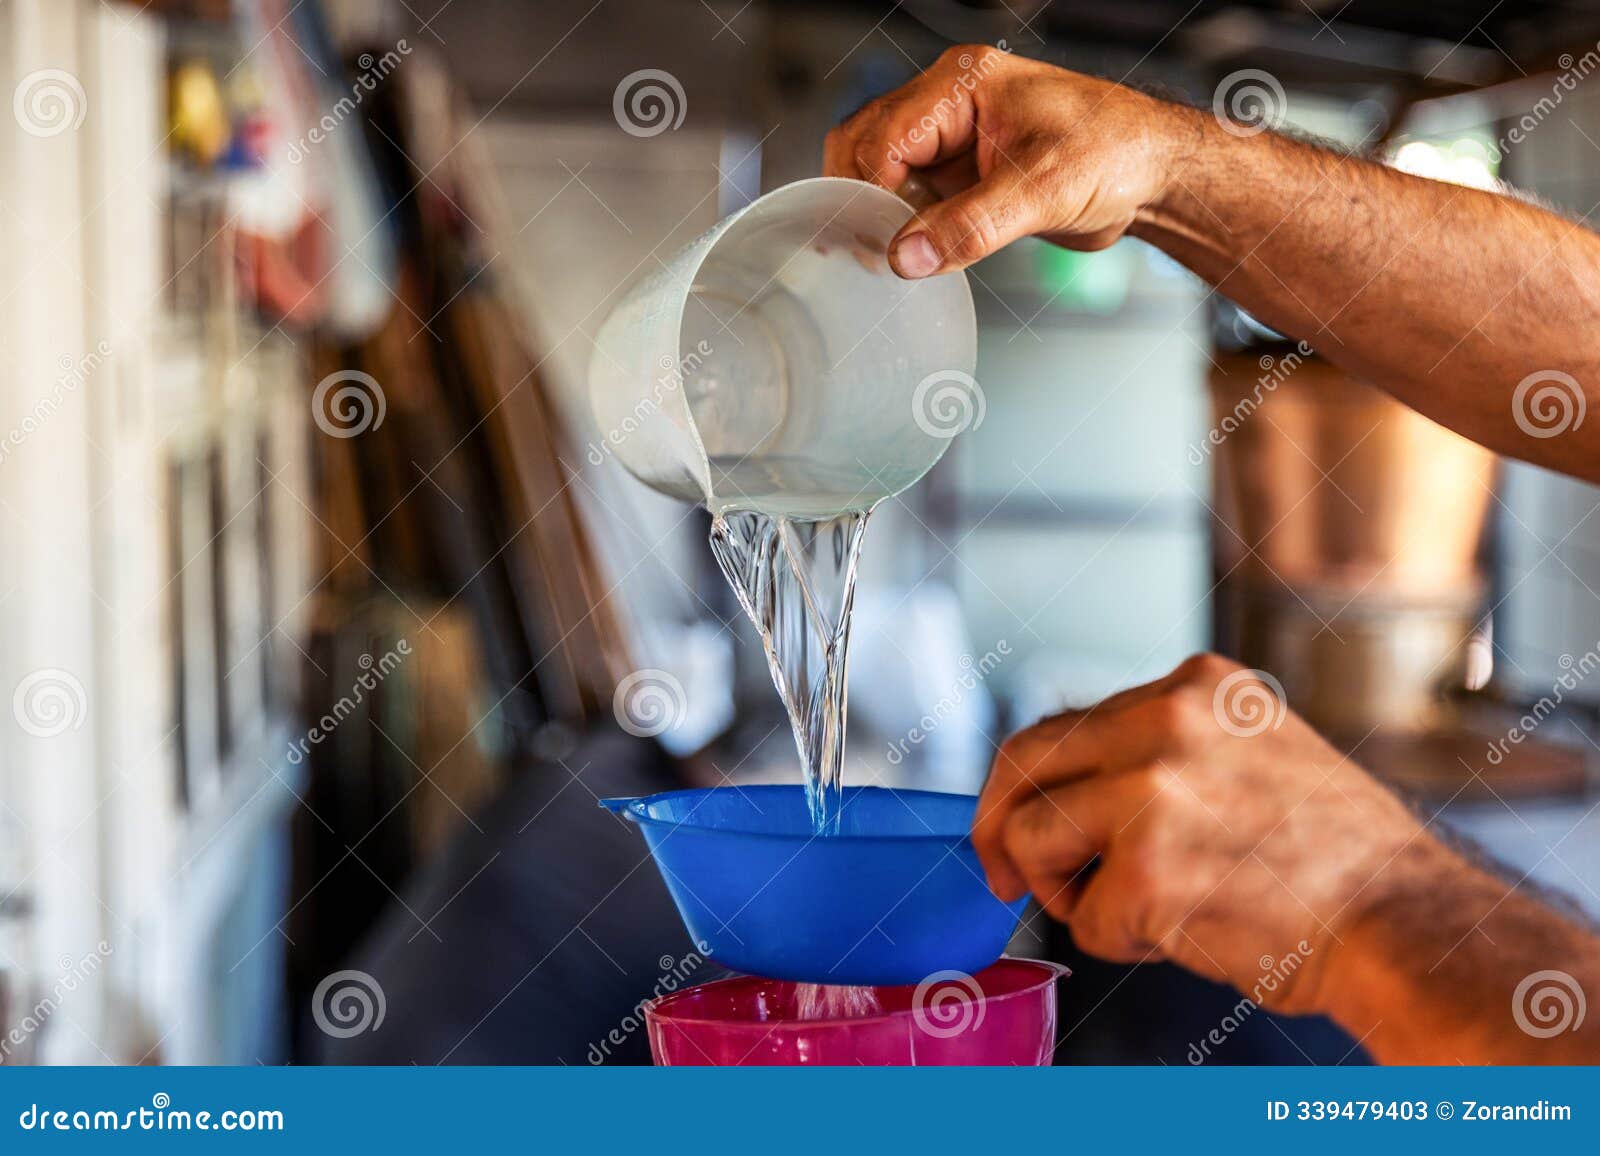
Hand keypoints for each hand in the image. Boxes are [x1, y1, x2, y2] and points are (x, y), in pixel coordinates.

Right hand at [823, 46, 1195, 277]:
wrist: (1154, 176)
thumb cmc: (1118, 154)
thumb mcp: (1043, 191)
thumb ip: (971, 225)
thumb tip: (905, 256)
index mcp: (962, 84)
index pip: (885, 134)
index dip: (869, 189)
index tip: (871, 239)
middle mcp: (950, 105)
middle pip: (866, 143)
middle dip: (856, 194)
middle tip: (856, 248)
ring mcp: (954, 141)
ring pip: (881, 171)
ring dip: (875, 212)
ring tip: (878, 257)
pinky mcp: (963, 176)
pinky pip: (911, 197)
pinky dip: (900, 225)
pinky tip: (907, 255)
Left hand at [974, 653, 1441, 1012]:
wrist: (1406, 922)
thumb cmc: (1340, 861)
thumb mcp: (1254, 755)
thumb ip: (1166, 755)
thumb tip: (1075, 791)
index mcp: (1196, 687)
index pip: (1069, 723)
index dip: (1029, 781)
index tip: (1016, 818)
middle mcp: (1166, 720)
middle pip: (1023, 759)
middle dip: (996, 823)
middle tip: (1001, 871)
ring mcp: (1150, 791)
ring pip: (1031, 836)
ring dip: (1067, 889)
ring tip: (1137, 909)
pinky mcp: (1145, 867)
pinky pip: (1081, 915)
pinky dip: (1118, 939)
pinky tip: (1184, 932)